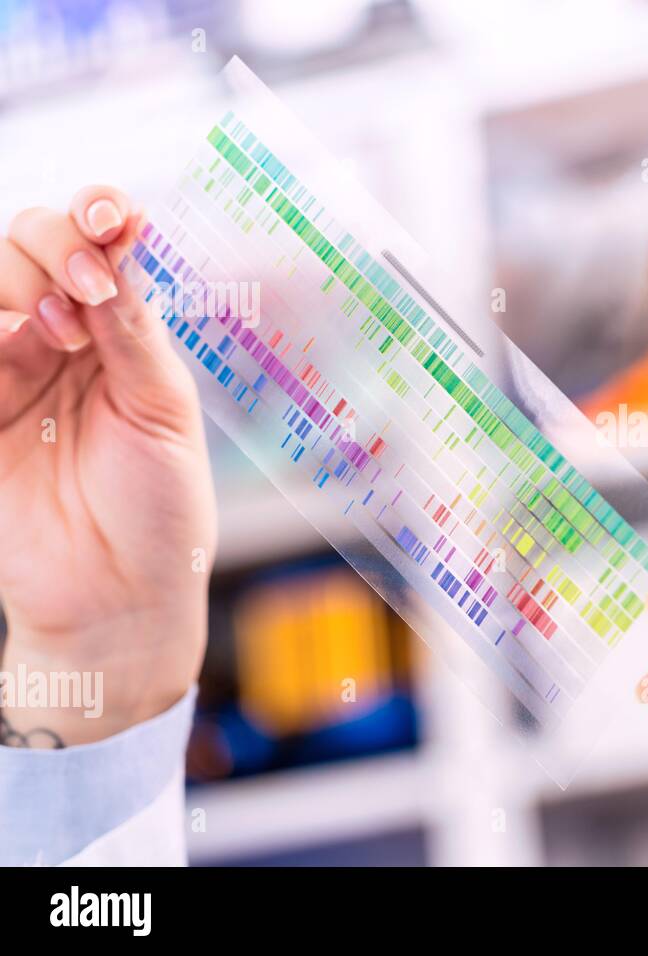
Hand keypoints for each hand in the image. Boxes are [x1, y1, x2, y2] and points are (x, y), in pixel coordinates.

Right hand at [0, 186, 215, 745]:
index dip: (97, 216)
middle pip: (30, 244)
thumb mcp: (163, 413)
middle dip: (55, 246)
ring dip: (17, 282)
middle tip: (85, 293)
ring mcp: (12, 371)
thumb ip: (132, 333)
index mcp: (124, 336)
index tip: (113, 213)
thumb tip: (119, 248)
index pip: (99, 249)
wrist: (118, 599)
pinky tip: (13, 336)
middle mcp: (64, 342)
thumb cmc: (162, 512)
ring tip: (55, 331)